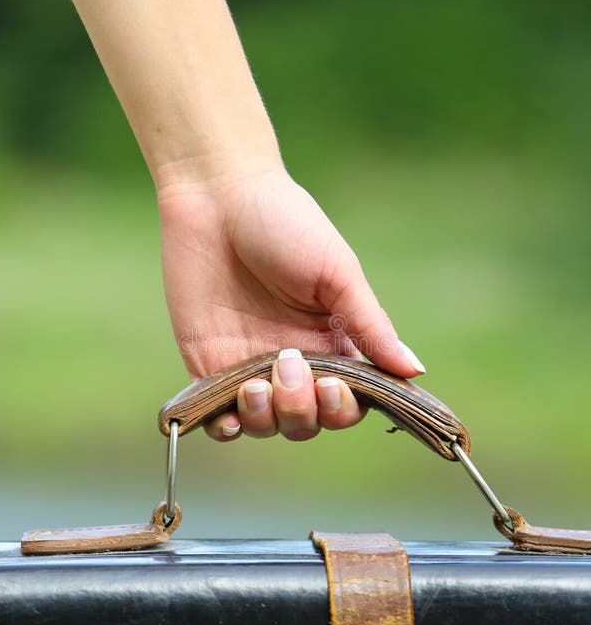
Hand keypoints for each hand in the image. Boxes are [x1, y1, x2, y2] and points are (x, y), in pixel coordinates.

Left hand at [158, 164, 425, 441]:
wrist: (216, 195)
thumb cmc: (284, 222)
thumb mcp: (337, 272)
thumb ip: (372, 326)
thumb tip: (415, 370)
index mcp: (332, 340)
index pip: (351, 399)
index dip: (344, 406)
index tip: (333, 384)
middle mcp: (294, 361)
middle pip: (311, 421)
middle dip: (305, 410)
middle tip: (291, 364)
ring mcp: (248, 366)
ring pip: (269, 425)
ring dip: (269, 418)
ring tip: (257, 385)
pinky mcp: (208, 366)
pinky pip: (221, 418)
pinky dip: (229, 429)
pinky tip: (232, 416)